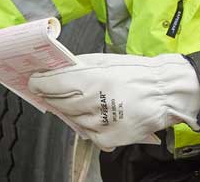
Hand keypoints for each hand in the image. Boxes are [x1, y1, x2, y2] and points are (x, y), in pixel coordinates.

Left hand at [28, 53, 199, 150]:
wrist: (164, 93)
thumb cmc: (136, 73)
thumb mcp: (104, 60)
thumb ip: (78, 67)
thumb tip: (54, 69)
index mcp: (91, 79)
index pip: (51, 84)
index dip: (39, 83)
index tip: (35, 82)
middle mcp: (93, 102)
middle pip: (58, 103)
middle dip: (54, 96)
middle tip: (55, 91)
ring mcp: (100, 123)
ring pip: (72, 119)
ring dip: (73, 111)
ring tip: (88, 101)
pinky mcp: (108, 138)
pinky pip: (88, 133)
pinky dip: (89, 125)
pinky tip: (99, 114)